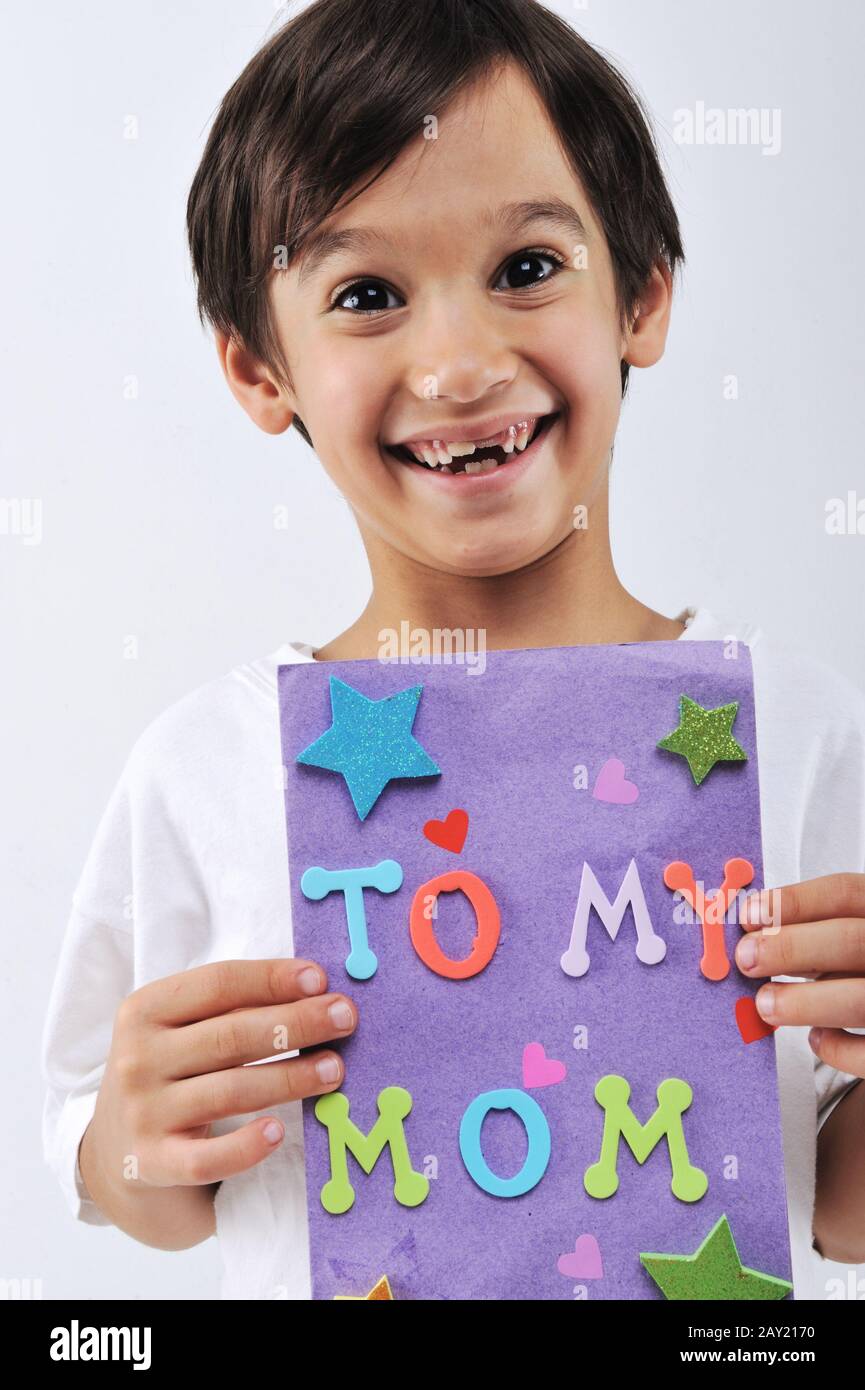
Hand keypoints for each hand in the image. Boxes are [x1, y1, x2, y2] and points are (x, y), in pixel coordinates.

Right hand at [86, 958, 355, 1195]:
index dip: (271, 979)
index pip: (217, 984)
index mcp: (144, 1010)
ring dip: (291, 1077)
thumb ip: (233, 1008)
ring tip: (335, 1069)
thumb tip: (314, 990)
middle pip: (230, 1035)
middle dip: (296, 1023)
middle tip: (345, 1017)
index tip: (320, 979)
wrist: (114, 1154)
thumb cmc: (170, 1075)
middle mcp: (138, 1058)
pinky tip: (278, 1133)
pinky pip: (206, 1158)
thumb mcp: (181, 1031)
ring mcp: (143, 1113)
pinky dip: (244, 1147)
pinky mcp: (152, 1164)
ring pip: (230, 1091)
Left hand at [735, 873, 864, 1077]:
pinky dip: (836, 1046)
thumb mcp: (845, 941)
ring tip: (766, 1005)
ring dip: (802, 1001)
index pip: (845, 894)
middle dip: (790, 948)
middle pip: (850, 940)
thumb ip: (812, 936)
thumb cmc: (861, 970)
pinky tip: (816, 1037)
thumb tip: (752, 940)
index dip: (793, 901)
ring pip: (858, 998)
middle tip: (747, 959)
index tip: (749, 914)